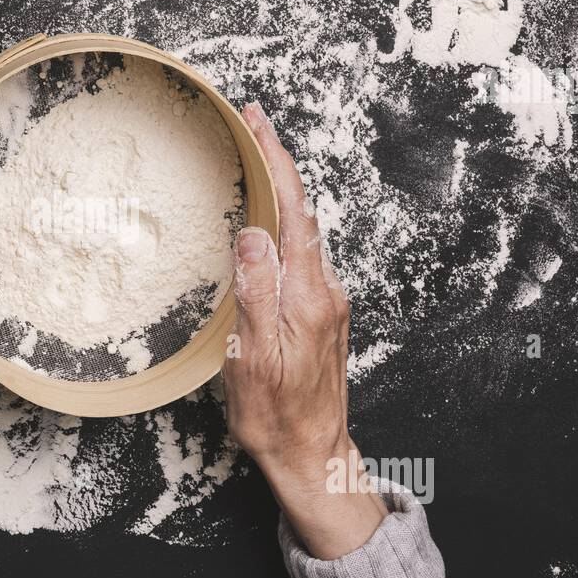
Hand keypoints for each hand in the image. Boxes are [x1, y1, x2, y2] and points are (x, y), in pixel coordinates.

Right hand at [222, 101, 386, 559]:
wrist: (312, 455)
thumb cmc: (276, 415)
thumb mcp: (253, 356)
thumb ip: (256, 291)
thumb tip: (254, 232)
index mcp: (308, 295)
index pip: (294, 211)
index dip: (277, 161)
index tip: (258, 122)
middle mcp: (324, 291)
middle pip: (302, 212)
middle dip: (278, 163)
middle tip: (252, 125)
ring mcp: (325, 303)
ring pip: (302, 232)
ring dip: (281, 191)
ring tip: (256, 158)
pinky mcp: (320, 314)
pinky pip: (300, 255)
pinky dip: (283, 223)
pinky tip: (266, 221)